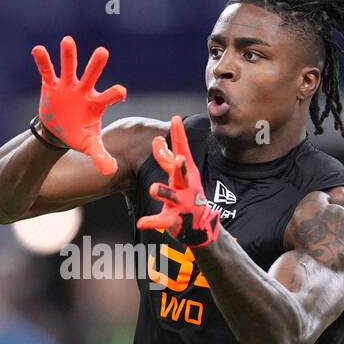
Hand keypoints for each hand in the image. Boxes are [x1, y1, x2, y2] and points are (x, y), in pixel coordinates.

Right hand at [32, 35, 126, 175]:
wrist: (59, 131)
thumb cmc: (78, 134)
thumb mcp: (90, 146)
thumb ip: (100, 157)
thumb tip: (110, 171)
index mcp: (96, 104)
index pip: (108, 97)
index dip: (114, 94)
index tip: (121, 92)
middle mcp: (84, 91)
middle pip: (91, 75)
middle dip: (96, 64)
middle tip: (103, 52)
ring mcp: (67, 86)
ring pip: (69, 67)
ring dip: (68, 55)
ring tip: (67, 41)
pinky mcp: (52, 85)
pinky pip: (47, 71)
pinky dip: (43, 60)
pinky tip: (38, 49)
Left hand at [136, 115, 219, 246]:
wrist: (201, 223)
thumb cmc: (188, 193)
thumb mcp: (181, 174)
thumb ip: (167, 157)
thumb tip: (155, 138)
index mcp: (186, 172)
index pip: (182, 150)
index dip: (179, 135)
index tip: (174, 119)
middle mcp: (186, 185)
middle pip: (182, 172)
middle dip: (180, 166)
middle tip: (178, 159)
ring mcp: (182, 202)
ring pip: (172, 196)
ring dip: (164, 191)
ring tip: (154, 188)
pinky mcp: (175, 218)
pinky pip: (163, 220)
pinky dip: (152, 221)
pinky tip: (141, 222)